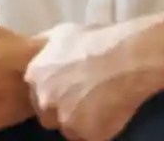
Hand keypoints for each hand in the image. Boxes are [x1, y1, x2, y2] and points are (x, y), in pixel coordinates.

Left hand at [24, 14, 163, 140]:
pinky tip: (109, 111)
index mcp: (34, 75)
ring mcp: (64, 119)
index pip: (34, 94)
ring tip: (99, 104)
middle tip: (83, 98)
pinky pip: (88, 137)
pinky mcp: (87, 134)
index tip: (68, 88)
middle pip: (47, 115)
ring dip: (79, 122)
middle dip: (61, 110)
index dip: (52, 93)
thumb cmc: (97, 40)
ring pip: (68, 129)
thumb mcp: (62, 33)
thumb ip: (44, 48)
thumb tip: (38, 52)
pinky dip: (98, 129)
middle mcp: (44, 99)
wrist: (129, 57)